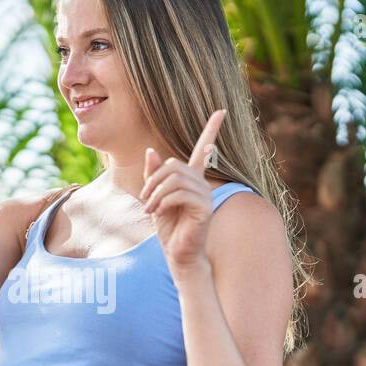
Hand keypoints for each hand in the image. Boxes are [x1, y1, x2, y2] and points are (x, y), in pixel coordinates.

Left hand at [138, 109, 226, 277]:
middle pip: (174, 166)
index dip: (212, 130)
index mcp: (192, 180)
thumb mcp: (155, 199)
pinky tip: (159, 212)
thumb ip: (153, 176)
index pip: (203, 149)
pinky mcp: (204, 208)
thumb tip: (152, 151)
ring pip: (175, 179)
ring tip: (149, 209)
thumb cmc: (169, 229)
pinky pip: (180, 194)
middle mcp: (202, 185)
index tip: (221, 111)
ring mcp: (206, 196)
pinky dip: (164, 201)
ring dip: (155, 194)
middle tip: (144, 199)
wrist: (178, 255)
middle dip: (153, 180)